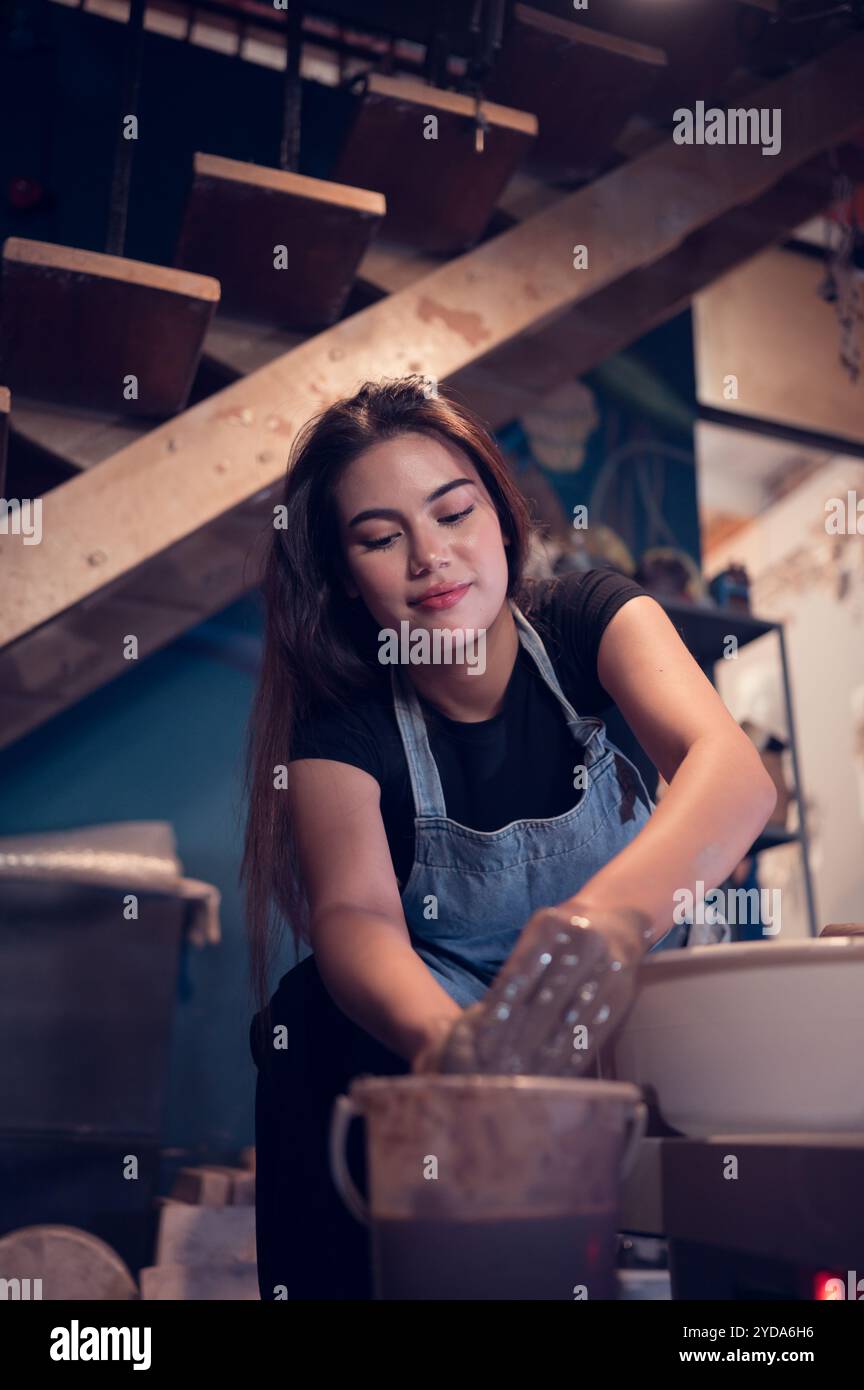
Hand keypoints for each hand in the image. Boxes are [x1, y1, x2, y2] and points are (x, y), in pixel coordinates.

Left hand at [415, 902, 651, 1076]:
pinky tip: (554, 1074)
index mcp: (553, 925)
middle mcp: (585, 943)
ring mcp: (609, 968)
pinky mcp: (622, 994)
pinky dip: (572, 1055)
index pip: (520, 975)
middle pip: (546, 1001)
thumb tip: (487, 1018)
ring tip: (522, 1076)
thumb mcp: (535, 939)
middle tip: (498, 1067)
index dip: (501, 1011)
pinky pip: (594, 1031)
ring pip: (571, 1020)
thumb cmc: (560, 938)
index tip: (482, 1042)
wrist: (615, 926)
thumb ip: (515, 970)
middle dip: (520, 1038)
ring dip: (545, 1053)